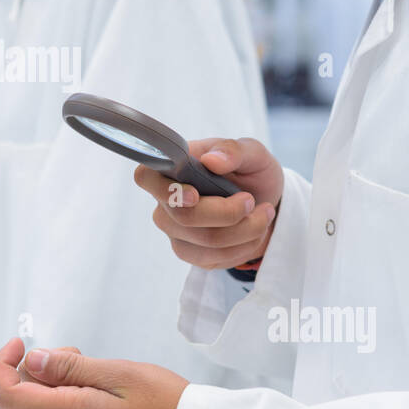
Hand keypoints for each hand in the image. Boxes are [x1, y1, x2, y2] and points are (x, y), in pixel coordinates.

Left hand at [0, 338, 188, 408]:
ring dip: (63, 379)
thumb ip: (69, 367)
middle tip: (81, 355)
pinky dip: (75, 392)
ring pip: (49, 402)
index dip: (3, 364)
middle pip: (29, 394)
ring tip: (101, 372)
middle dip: (44, 366)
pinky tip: (106, 388)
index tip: (20, 343)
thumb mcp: (118, 373)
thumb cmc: (167, 407)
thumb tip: (32, 360)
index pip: (8, 395)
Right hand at [134, 137, 282, 269]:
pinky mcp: (190, 253)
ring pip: (206, 241)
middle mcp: (164, 201)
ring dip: (246, 230)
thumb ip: (233, 150)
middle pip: (184, 217)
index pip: (145, 177)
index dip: (165, 190)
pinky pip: (216, 257)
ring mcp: (174, 230)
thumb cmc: (250, 172)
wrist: (263, 202)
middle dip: (228, 213)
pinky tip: (253, 232)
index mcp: (172, 168)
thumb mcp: (252, 153)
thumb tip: (211, 160)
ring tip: (263, 215)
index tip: (196, 195)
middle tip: (252, 200)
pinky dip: (245, 245)